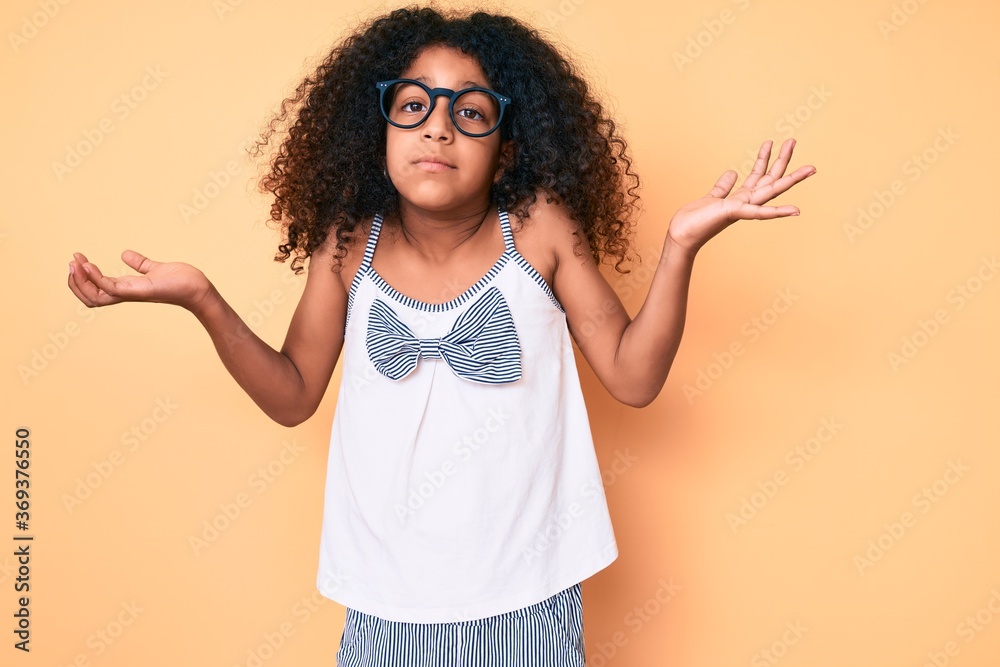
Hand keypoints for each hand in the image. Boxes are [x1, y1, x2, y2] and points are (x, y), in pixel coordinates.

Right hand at [68, 250, 213, 312]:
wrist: (198, 288)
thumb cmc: (180, 281)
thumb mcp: (154, 268)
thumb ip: (139, 263)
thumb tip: (125, 254)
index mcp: (127, 288)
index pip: (95, 291)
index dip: (82, 279)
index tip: (77, 261)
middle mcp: (126, 294)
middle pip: (89, 298)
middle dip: (75, 282)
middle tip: (72, 262)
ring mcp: (131, 293)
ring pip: (94, 295)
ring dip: (81, 279)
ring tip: (76, 262)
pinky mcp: (139, 291)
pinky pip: (110, 288)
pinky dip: (95, 278)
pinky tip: (89, 265)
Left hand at [666, 138, 815, 254]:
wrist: (682, 237)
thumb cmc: (695, 220)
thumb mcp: (712, 198)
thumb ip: (724, 187)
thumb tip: (732, 172)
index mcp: (740, 198)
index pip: (758, 175)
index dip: (766, 159)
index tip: (774, 142)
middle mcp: (745, 202)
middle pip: (769, 178)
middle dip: (782, 159)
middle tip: (794, 139)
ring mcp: (743, 208)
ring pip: (771, 191)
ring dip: (791, 179)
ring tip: (810, 169)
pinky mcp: (735, 213)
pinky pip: (759, 212)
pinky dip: (777, 212)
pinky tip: (794, 211)